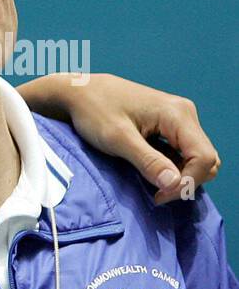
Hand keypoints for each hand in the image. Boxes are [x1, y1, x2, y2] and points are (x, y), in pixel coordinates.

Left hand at [17, 73, 220, 204]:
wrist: (80, 92)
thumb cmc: (94, 111)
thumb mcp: (118, 139)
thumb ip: (147, 161)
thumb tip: (174, 184)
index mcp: (177, 114)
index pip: (204, 157)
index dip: (187, 182)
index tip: (159, 197)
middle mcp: (185, 114)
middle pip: (207, 159)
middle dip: (187, 181)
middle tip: (157, 195)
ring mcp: (179, 119)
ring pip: (197, 157)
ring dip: (181, 176)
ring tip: (153, 186)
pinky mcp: (169, 125)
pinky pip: (183, 152)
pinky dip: (174, 167)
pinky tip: (152, 173)